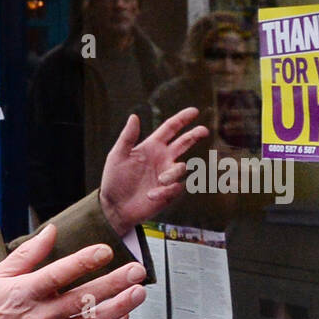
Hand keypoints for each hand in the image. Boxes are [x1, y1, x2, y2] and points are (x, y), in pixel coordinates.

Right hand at [0, 224, 146, 318]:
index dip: (84, 261)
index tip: (105, 250)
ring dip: (119, 308)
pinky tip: (122, 318)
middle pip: (83, 299)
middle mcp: (38, 317)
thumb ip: (28, 254)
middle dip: (114, 283)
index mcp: (24, 293)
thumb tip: (51, 230)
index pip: (59, 274)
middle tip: (137, 270)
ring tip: (138, 292)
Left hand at [99, 108, 209, 234]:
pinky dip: (165, 191)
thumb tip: (134, 116)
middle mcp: (162, 158)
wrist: (115, 207)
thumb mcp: (117, 156)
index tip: (194, 111)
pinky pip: (176, 187)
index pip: (170, 129)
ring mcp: (167, 175)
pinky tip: (151, 196)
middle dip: (194, 135)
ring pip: (182, 167)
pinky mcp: (169, 192)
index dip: (182, 119)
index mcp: (152, 146)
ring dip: (172, 173)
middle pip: (184, 142)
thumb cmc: (114, 180)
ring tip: (160, 181)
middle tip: (204, 130)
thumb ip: (127, 137)